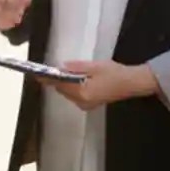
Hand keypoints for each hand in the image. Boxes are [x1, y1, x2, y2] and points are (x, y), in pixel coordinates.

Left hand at [42, 60, 158, 111]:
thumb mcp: (94, 66)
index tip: (37, 74)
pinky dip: (72, 87)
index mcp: (82, 92)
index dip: (48, 79)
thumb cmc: (114, 73)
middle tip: (48, 70)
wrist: (132, 83)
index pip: (60, 85)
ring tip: (61, 73)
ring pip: (68, 93)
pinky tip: (74, 79)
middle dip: (56, 81)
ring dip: (64, 84)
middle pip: (63, 90)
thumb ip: (76, 67)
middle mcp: (82, 101)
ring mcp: (86, 105)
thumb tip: (61, 67)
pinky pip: (75, 95)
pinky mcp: (91, 104)